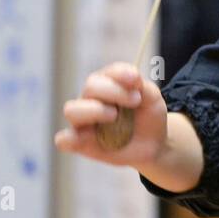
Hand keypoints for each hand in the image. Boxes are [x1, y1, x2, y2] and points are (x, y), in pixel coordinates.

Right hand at [54, 61, 168, 167]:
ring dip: (94, 110)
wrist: (153, 143)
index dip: (120, 74)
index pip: (108, 73)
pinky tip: (88, 137)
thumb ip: (143, 87)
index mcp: (107, 84)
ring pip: (72, 110)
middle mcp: (91, 99)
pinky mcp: (81, 143)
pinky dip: (70, 138)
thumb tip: (132, 77)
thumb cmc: (148, 116)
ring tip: (114, 116)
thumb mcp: (152, 99)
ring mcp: (84, 121)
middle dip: (113, 91)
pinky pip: (64, 140)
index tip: (136, 80)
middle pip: (90, 87)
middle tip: (135, 101)